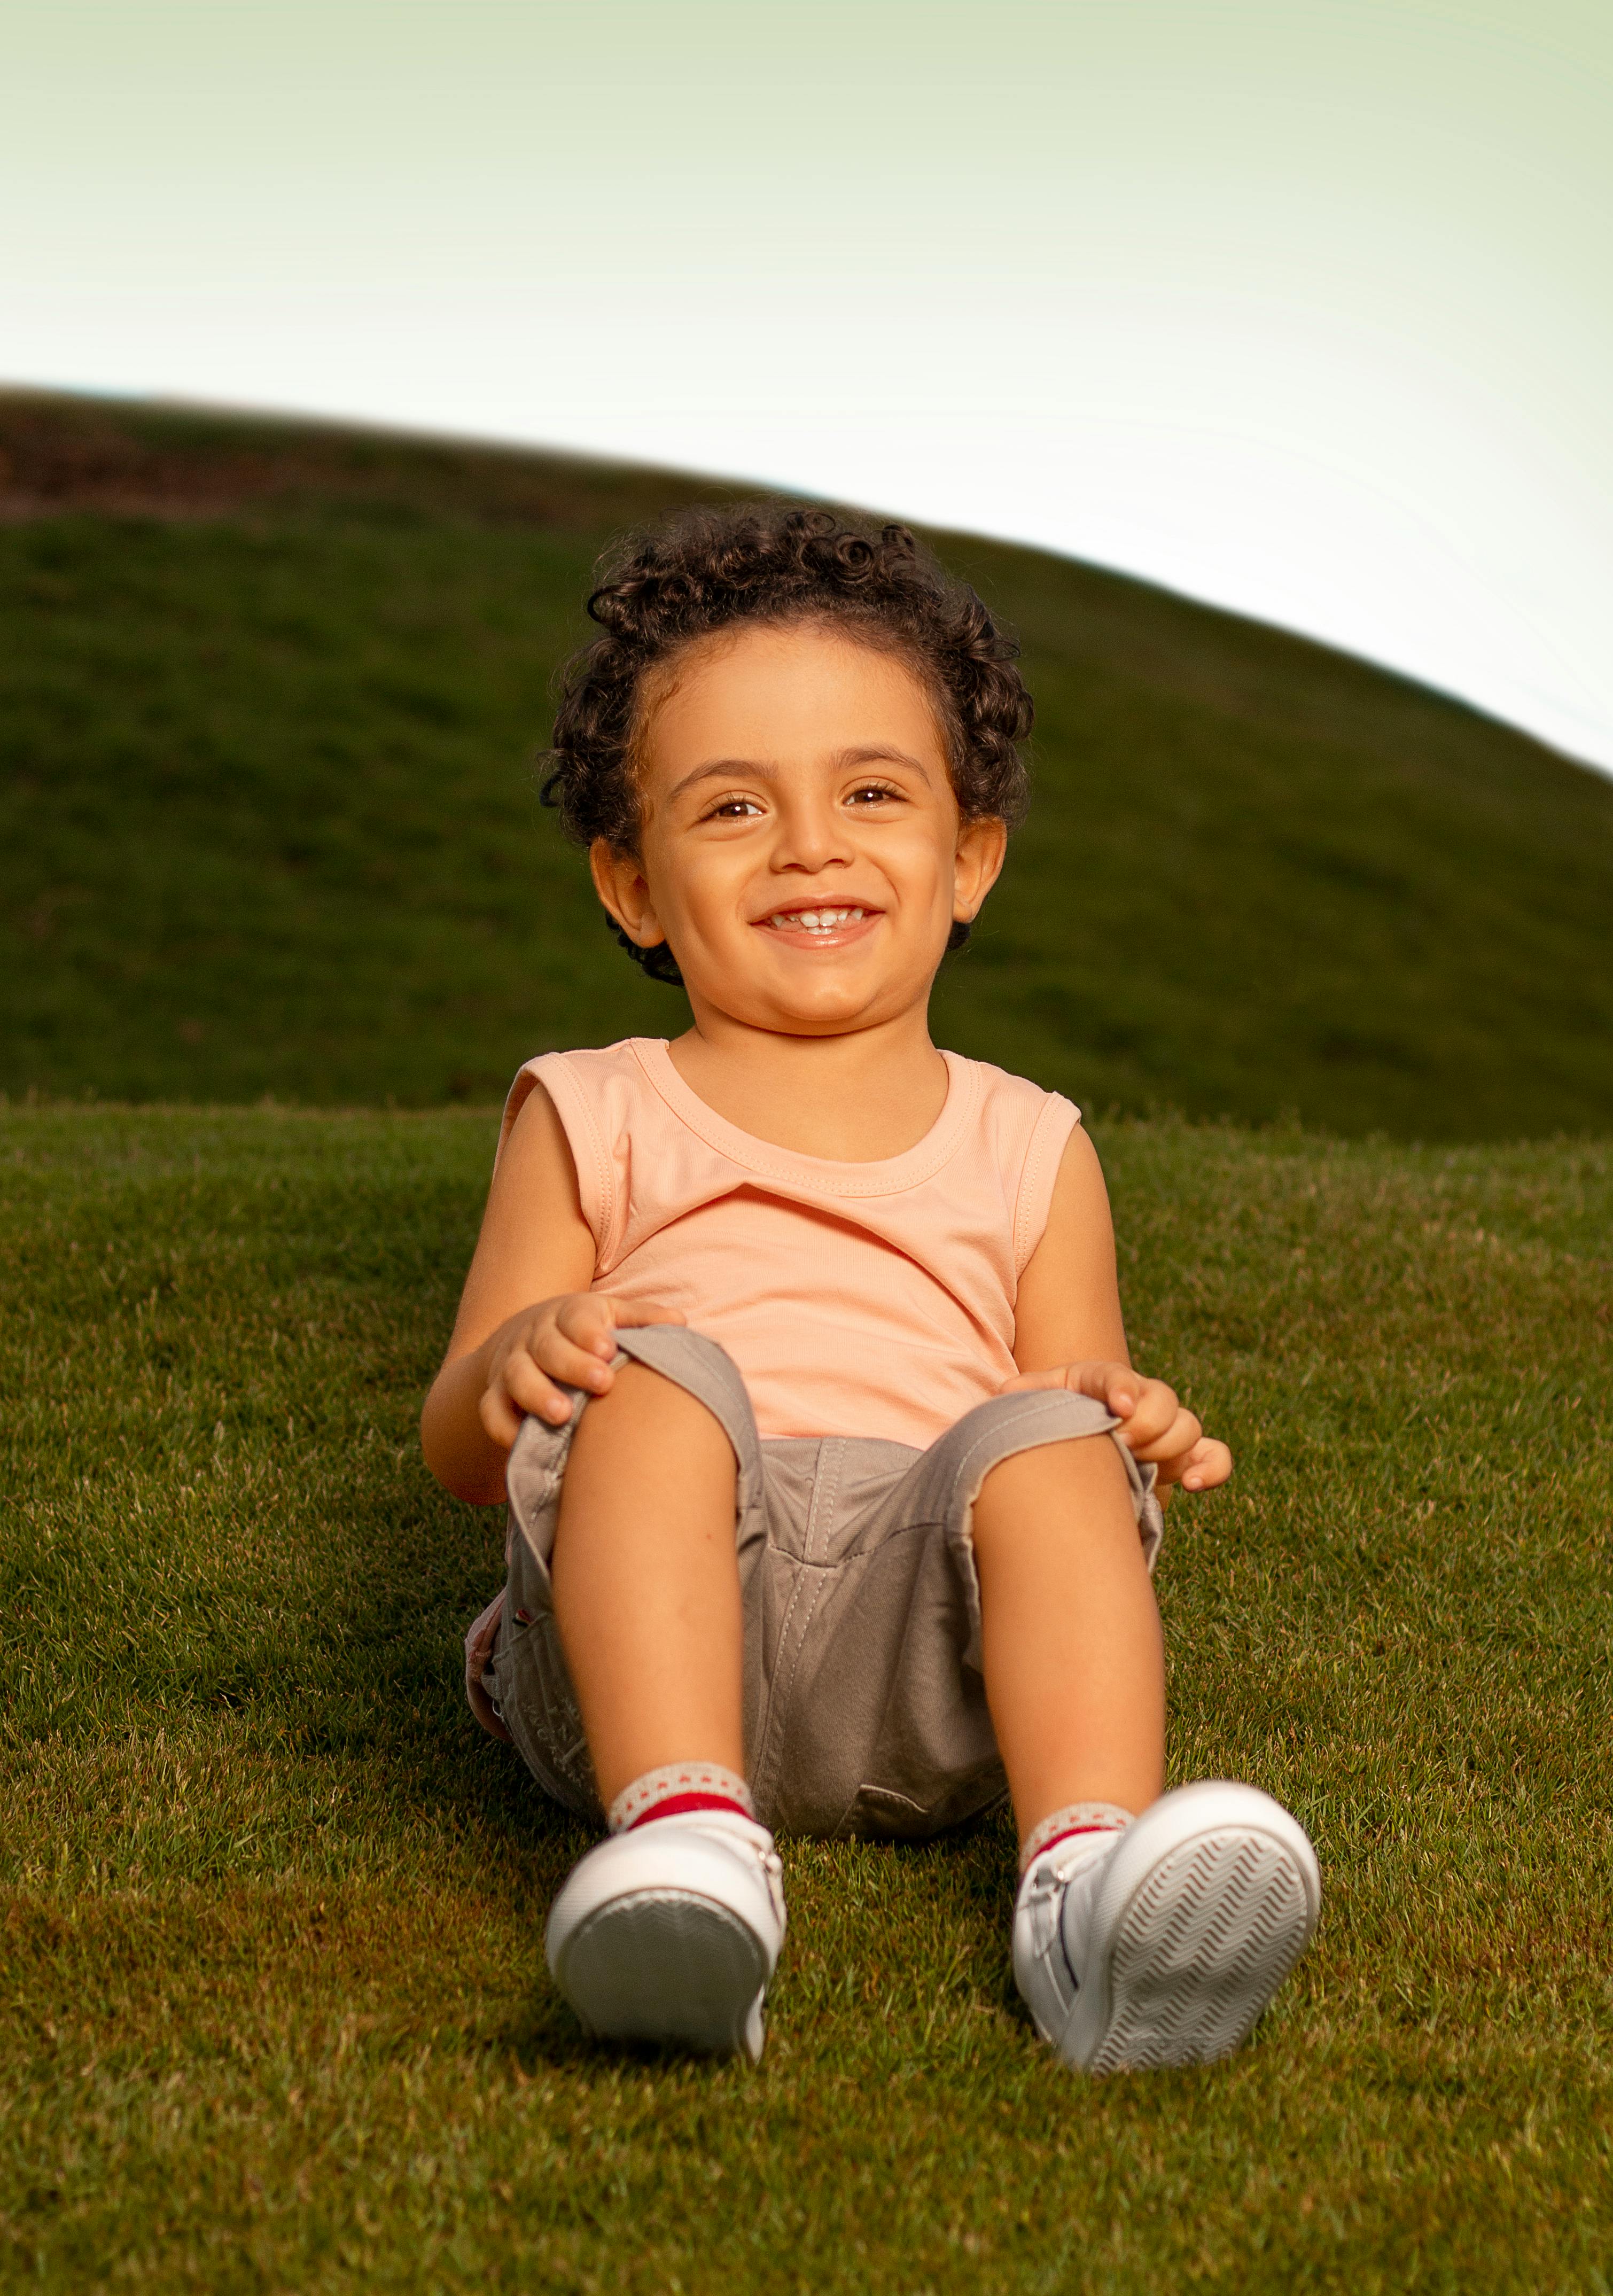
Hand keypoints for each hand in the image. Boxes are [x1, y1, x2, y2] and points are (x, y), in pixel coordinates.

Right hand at [478, 1293, 684, 1447]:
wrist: (526, 1339)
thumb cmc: (585, 1333)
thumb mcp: (612, 1316)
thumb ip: (642, 1319)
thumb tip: (679, 1322)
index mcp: (568, 1314)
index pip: (575, 1319)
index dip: (589, 1333)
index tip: (608, 1349)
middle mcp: (535, 1337)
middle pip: (547, 1347)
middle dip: (571, 1365)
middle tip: (601, 1383)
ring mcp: (511, 1365)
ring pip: (516, 1376)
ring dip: (537, 1394)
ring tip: (562, 1416)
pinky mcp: (495, 1394)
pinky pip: (490, 1410)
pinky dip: (502, 1427)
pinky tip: (521, 1443)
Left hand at [1001, 1359, 1231, 1491]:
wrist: (1072, 1448)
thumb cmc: (1052, 1424)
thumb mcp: (1035, 1408)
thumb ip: (1027, 1396)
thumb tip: (1008, 1389)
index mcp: (1099, 1382)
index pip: (1115, 1376)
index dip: (1121, 1387)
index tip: (1119, 1408)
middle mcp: (1139, 1399)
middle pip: (1162, 1399)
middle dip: (1146, 1423)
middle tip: (1122, 1445)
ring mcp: (1163, 1428)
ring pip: (1188, 1425)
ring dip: (1169, 1446)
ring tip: (1144, 1466)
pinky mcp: (1181, 1459)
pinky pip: (1213, 1456)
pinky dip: (1211, 1468)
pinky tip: (1191, 1485)